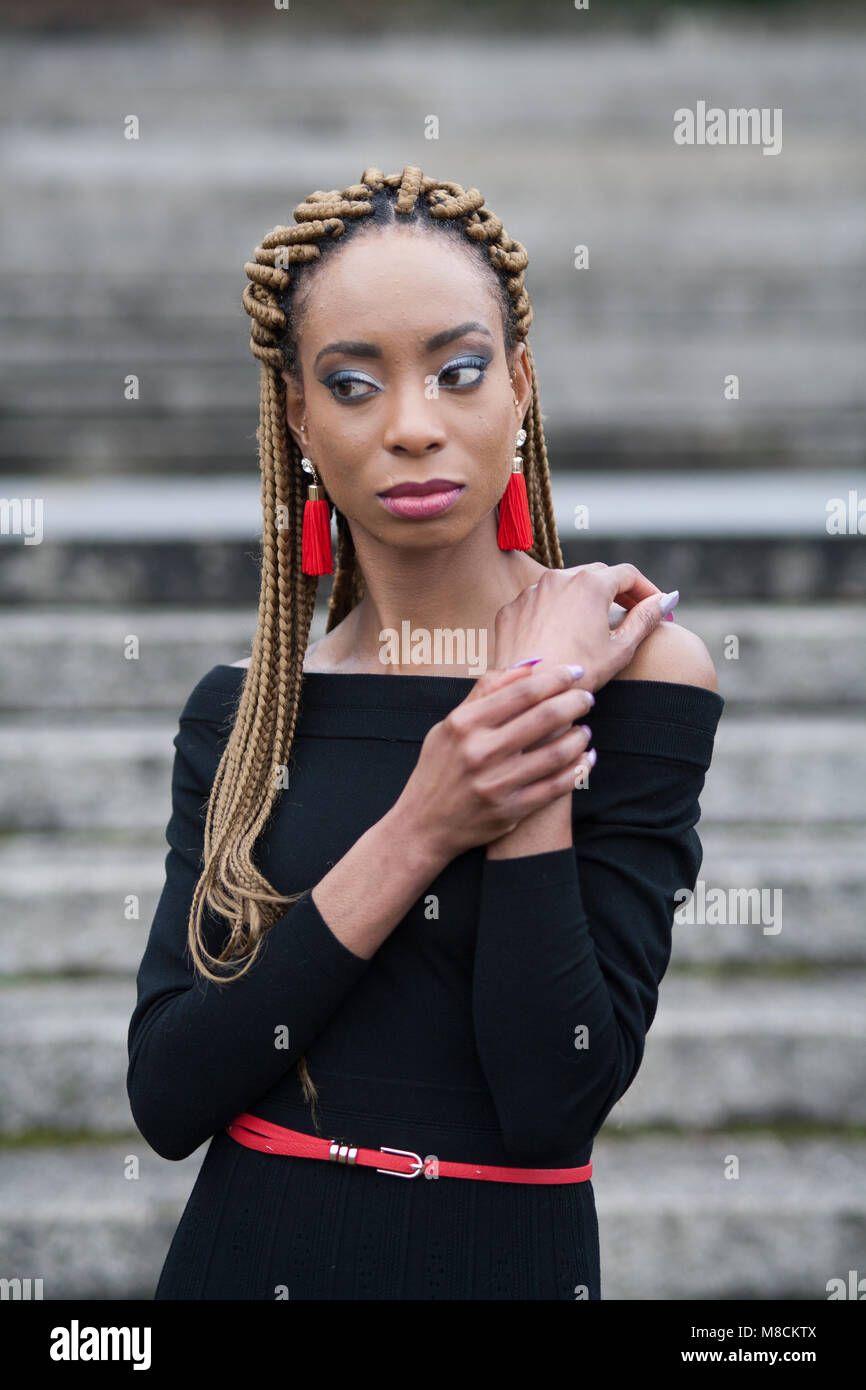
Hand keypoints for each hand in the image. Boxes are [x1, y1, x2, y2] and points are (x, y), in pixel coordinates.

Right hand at [396, 662, 594, 863]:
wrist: (423, 825)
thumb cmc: (439, 767)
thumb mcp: (450, 724)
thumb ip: (485, 692)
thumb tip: (529, 666)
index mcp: (464, 724)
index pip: (521, 692)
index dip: (555, 678)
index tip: (574, 671)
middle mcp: (480, 752)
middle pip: (544, 717)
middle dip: (575, 702)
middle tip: (587, 698)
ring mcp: (496, 784)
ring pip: (557, 753)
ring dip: (579, 737)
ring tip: (585, 729)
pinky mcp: (510, 812)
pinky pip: (556, 787)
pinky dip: (578, 770)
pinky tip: (586, 759)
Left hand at [493, 562, 676, 691]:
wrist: (529, 693)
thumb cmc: (578, 673)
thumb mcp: (621, 648)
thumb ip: (645, 618)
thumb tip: (667, 599)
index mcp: (589, 583)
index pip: (627, 574)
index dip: (647, 589)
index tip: (657, 606)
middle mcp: (557, 578)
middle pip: (596, 575)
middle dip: (618, 590)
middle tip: (633, 611)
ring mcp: (531, 592)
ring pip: (565, 586)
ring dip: (584, 599)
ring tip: (596, 622)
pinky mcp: (512, 608)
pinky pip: (539, 602)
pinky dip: (554, 611)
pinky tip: (562, 633)